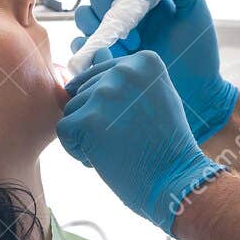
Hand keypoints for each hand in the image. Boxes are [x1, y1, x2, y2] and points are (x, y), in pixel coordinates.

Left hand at [57, 52, 225, 233]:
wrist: (175, 180)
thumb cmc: (165, 144)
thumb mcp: (153, 97)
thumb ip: (123, 80)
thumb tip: (86, 63)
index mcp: (144, 60)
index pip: (101, 75)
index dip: (111, 107)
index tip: (136, 123)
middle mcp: (123, 70)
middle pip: (84, 91)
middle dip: (97, 120)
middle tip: (129, 139)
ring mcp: (104, 94)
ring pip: (72, 110)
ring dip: (87, 135)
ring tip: (119, 148)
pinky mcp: (86, 120)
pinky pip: (64, 130)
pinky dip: (77, 150)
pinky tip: (104, 158)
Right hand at [72, 0, 237, 142]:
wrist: (194, 91)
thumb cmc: (196, 49)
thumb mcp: (195, 10)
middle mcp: (120, 13)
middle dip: (107, 6)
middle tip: (133, 31)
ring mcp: (109, 36)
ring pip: (83, 18)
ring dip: (97, 27)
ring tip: (128, 47)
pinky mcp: (101, 59)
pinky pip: (80, 48)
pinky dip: (88, 49)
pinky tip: (109, 58)